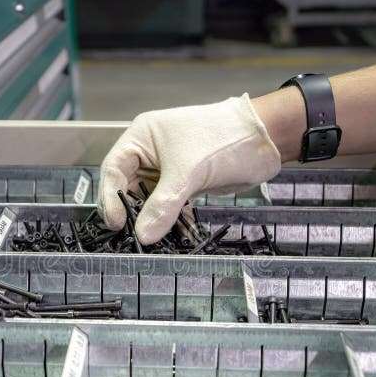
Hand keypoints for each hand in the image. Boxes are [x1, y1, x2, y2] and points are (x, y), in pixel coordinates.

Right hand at [97, 93, 280, 244]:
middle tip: (129, 235)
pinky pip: (170, 206)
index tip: (115, 223)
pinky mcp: (186, 182)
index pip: (114, 170)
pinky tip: (175, 235)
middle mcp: (150, 152)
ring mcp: (168, 168)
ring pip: (150, 200)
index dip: (110, 197)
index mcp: (142, 137)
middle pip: (128, 187)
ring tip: (151, 239)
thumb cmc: (223, 138)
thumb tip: (143, 235)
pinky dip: (172, 220)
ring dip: (152, 219)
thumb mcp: (187, 172)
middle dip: (130, 211)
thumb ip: (162, 206)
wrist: (264, 138)